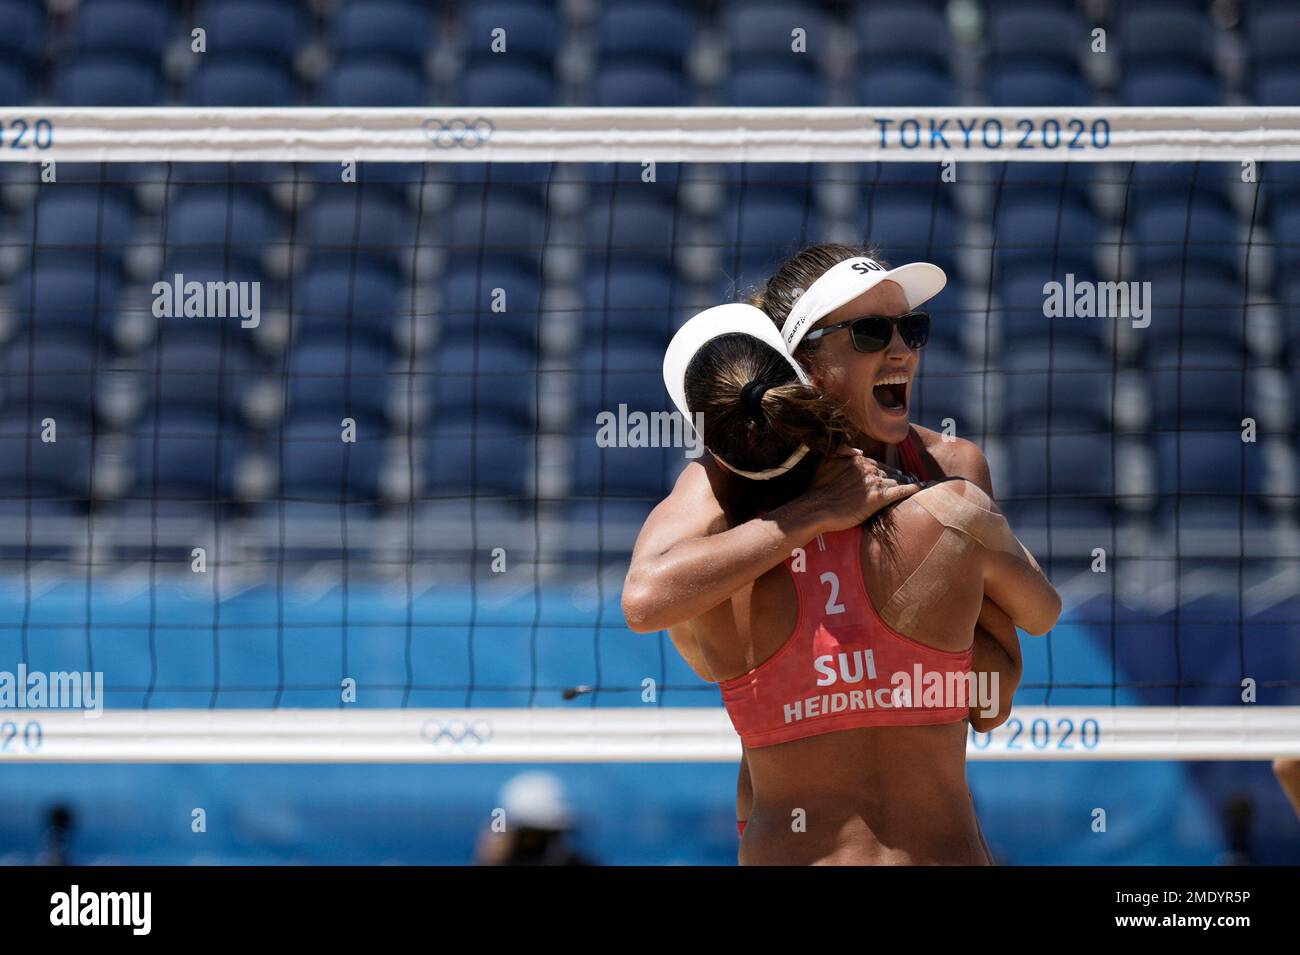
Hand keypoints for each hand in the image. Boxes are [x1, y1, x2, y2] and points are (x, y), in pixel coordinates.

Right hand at [797, 448, 920, 534]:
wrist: (816, 508)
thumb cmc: (818, 489)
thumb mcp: (825, 462)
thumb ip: (841, 451)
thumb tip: (858, 450)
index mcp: (859, 461)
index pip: (879, 464)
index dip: (885, 472)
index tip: (890, 476)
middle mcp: (869, 468)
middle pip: (890, 472)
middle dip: (897, 477)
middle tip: (905, 482)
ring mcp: (875, 482)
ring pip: (897, 480)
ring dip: (904, 483)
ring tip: (914, 486)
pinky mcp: (879, 498)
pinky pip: (901, 491)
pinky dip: (912, 489)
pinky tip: (920, 488)